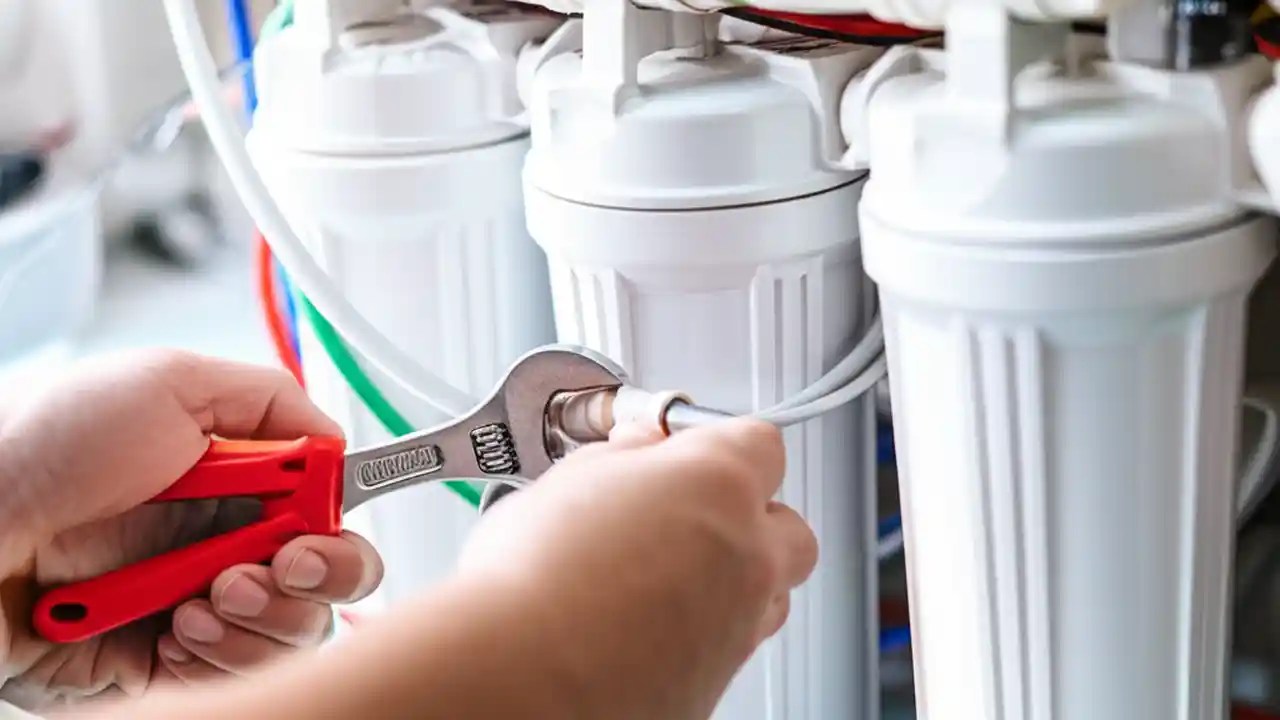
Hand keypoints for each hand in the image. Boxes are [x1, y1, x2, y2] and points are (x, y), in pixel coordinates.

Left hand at [0, 351, 382, 708]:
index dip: (340, 536)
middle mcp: (222, 545)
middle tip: (267, 570)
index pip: (328, 520)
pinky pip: (232, 677)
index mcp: (235, 483)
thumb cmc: (42, 446)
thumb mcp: (168, 382)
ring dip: (255, 621)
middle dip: (310, 584)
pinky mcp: (162, 664)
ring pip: (287, 637)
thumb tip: (337, 443)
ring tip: (196, 600)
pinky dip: (214, 658)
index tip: (315, 538)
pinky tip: (171, 633)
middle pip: (323, 587)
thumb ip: (271, 399)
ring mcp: (195, 605)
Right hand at [458, 418, 816, 719]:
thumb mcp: (566, 480)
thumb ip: (622, 457)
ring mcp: (739, 627)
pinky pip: (729, 647)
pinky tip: (642, 626)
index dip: (715, 443)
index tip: (679, 451)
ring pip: (771, 593)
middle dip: (747, 516)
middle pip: (786, 525)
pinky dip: (700, 634)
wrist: (516, 680)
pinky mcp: (716, 686)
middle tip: (682, 514)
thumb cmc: (527, 584)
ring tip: (664, 575)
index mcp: (718, 486)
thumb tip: (638, 450)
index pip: (760, 443)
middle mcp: (747, 556)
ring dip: (735, 578)